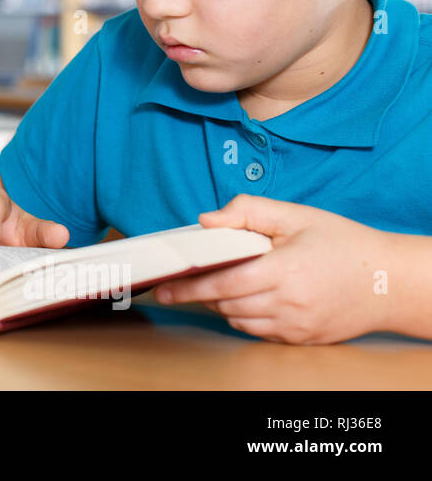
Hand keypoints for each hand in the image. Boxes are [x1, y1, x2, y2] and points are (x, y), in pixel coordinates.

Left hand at [154, 194, 394, 343]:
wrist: (389, 281)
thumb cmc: (342, 243)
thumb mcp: (297, 216)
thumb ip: (248, 212)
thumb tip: (207, 221)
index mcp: (285, 270)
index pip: (224, 282)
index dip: (189, 285)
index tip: (163, 287)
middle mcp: (289, 303)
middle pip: (226, 304)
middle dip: (199, 293)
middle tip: (175, 285)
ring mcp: (296, 326)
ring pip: (239, 320)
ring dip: (221, 304)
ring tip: (215, 286)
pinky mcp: (302, 340)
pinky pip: (258, 332)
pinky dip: (244, 317)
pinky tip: (245, 299)